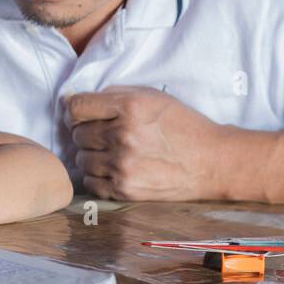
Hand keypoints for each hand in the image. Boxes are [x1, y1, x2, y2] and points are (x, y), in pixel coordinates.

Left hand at [65, 85, 233, 201]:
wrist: (212, 162)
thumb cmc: (182, 125)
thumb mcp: (152, 96)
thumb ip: (113, 94)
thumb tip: (71, 100)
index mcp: (129, 107)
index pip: (76, 107)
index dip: (75, 110)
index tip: (81, 115)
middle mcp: (123, 135)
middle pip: (76, 133)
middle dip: (86, 132)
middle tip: (104, 134)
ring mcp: (123, 165)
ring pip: (81, 159)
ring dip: (91, 155)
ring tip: (113, 152)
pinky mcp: (125, 189)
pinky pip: (90, 182)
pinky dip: (97, 176)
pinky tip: (114, 169)